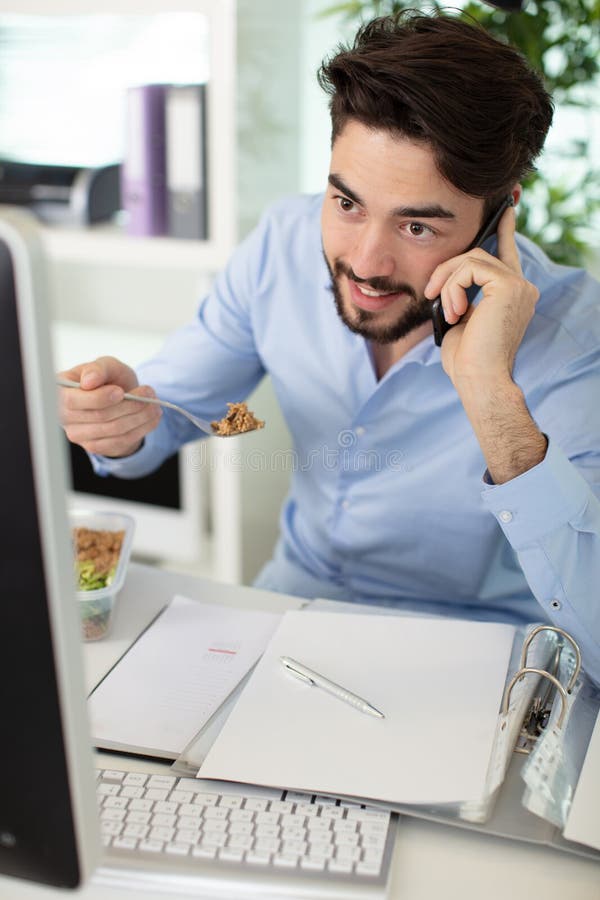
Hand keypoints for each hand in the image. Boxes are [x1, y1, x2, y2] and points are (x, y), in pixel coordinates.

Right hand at [58, 355, 161, 457]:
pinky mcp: (94, 446)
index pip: (72, 401)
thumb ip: (98, 368)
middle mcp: (63, 415)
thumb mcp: (107, 366)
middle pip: (98, 416)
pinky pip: (120, 441)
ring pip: (113, 430)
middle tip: (148, 393)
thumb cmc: (109, 380)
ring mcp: (78, 434)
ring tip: (154, 404)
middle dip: (128, 405)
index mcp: (60, 391)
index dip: (98, 398)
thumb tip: (89, 381)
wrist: (119, 399)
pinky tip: (152, 417)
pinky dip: (141, 429)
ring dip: (140, 417)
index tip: (120, 391)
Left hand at [425, 205, 539, 390]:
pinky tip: (454, 311)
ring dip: (447, 283)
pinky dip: (453, 288)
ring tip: (446, 311)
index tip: (504, 209)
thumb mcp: (459, 319)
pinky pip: (470, 268)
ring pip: (470, 258)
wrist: (478, 379)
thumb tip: (444, 280)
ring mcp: (518, 285)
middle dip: (447, 270)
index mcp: (511, 294)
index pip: (507, 253)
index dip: (504, 229)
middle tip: (429, 294)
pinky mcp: (509, 286)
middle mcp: (521, 287)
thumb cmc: (466, 360)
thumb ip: (460, 294)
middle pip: (477, 254)